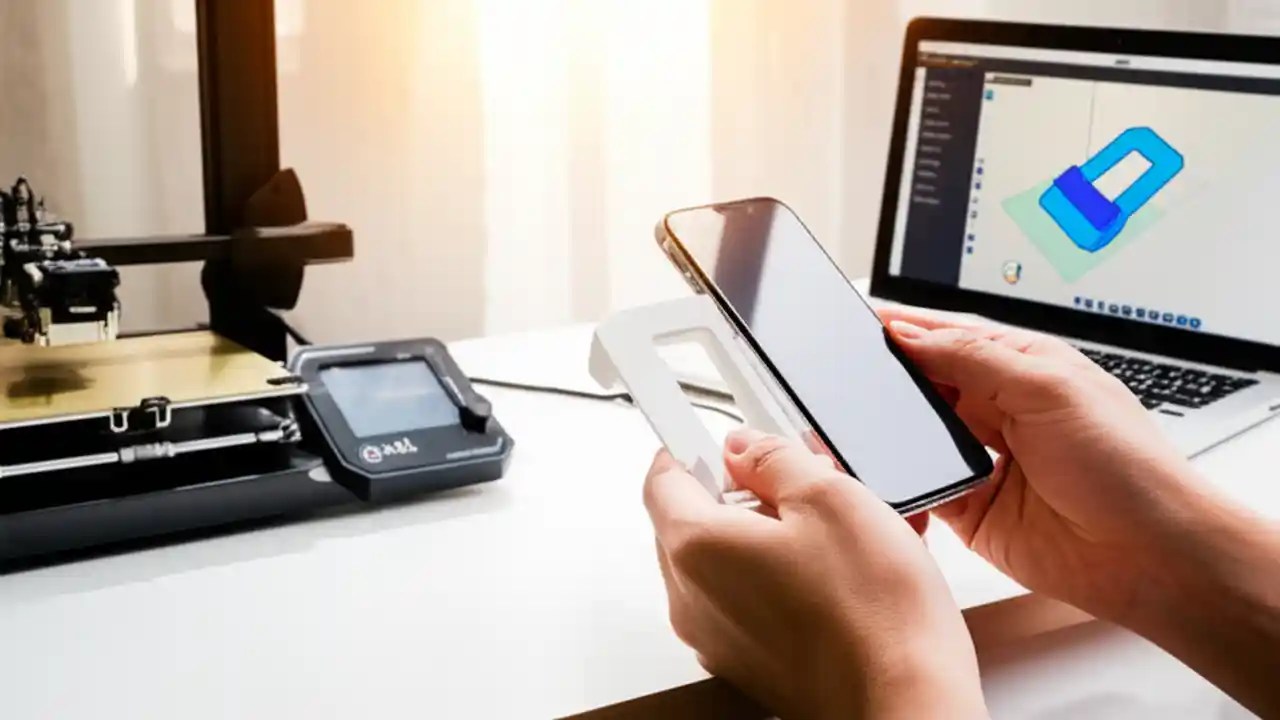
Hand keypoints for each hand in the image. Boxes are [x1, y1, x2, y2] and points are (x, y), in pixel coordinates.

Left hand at [643, 429, 987, 719]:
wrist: (905, 699)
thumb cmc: (874, 616)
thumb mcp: (830, 496)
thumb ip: (774, 458)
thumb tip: (749, 447)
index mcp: (697, 547)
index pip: (662, 475)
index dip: (692, 444)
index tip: (722, 437)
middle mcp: (692, 597)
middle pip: (691, 518)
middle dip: (737, 491)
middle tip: (794, 483)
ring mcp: (717, 635)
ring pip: (721, 559)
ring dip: (761, 533)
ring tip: (825, 532)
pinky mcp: (748, 660)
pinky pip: (745, 598)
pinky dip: (774, 575)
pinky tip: (829, 572)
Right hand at [878, 306, 1213, 625]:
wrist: (1150, 557)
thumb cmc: (1127, 468)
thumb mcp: (1048, 388)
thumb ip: (974, 358)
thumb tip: (913, 334)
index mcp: (1025, 368)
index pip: (953, 336)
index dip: (910, 330)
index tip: (867, 325)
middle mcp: (1002, 411)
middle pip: (929, 384)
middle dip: (896, 380)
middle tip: (858, 376)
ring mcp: (985, 461)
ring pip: (918, 435)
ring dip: (897, 432)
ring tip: (872, 424)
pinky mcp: (971, 509)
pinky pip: (921, 489)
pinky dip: (903, 482)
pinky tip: (893, 473)